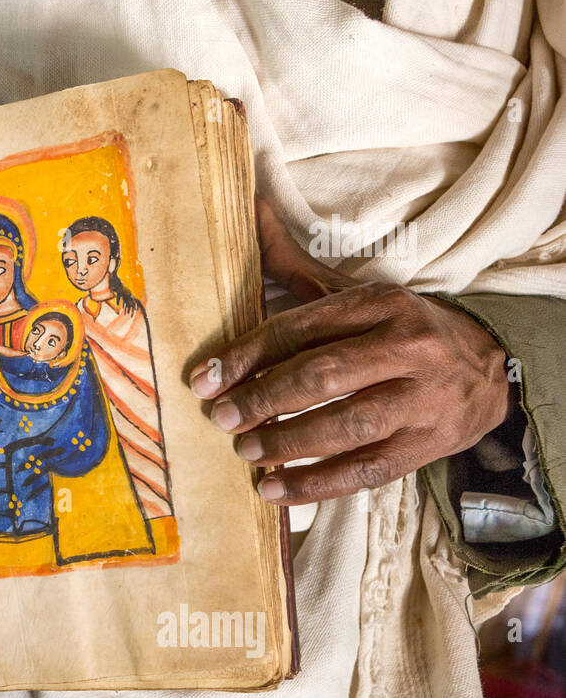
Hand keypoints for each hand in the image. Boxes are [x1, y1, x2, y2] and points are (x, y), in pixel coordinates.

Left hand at [187, 199, 512, 504]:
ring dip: (287, 442)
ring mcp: (423, 399)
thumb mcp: (358, 294)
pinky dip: (315, 484)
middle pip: (324, 375)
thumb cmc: (402, 331)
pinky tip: (273, 491)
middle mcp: (408, 347)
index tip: (205, 380)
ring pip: (347, 424)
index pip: (302, 328)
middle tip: (222, 419)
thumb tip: (249, 206)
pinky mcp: (428, 445)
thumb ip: (296, 267)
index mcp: (381, 304)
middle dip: (264, 398)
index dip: (246, 355)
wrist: (491, 369)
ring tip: (246, 451)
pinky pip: (365, 470)